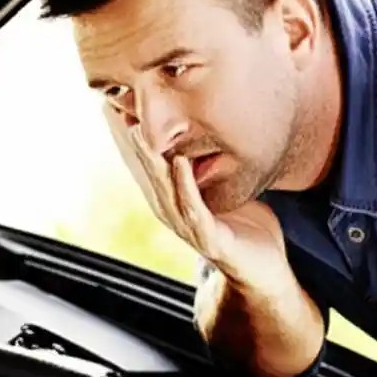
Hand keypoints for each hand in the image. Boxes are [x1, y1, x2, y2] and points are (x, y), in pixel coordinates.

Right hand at [101, 105, 289, 292]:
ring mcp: (188, 226)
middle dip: (132, 141)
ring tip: (139, 130)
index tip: (116, 104)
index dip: (132, 136)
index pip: (147, 164)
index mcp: (174, 200)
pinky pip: (193, 207)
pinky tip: (179, 162)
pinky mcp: (209, 238)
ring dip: (150, 159)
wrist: (262, 272)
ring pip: (163, 188)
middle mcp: (173, 213)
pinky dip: (185, 184)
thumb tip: (209, 133)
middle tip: (115, 108)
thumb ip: (211, 167)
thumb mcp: (224, 189)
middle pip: (147, 172)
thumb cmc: (245, 229)